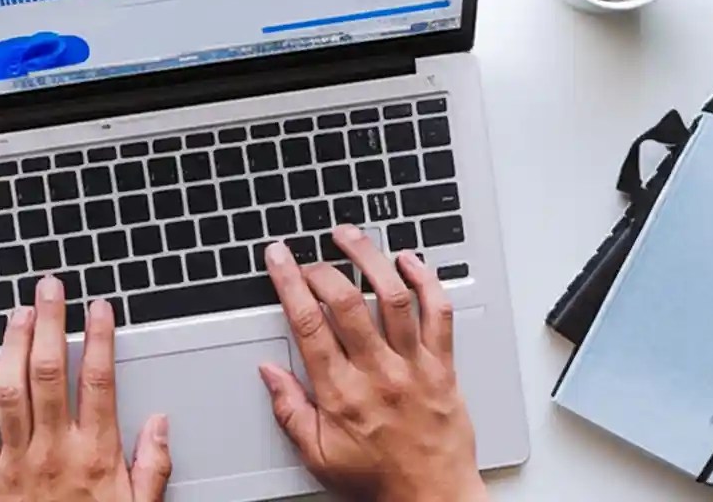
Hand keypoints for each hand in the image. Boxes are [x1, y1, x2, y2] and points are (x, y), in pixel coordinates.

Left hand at [0, 278, 171, 501]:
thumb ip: (153, 466)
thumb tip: (161, 423)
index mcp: (95, 455)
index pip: (99, 381)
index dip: (99, 338)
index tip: (99, 308)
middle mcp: (54, 451)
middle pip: (51, 372)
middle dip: (51, 322)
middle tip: (50, 289)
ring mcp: (17, 462)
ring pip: (11, 390)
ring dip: (14, 346)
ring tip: (19, 314)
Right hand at [260, 225, 487, 501]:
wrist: (432, 497)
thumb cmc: (377, 479)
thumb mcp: (318, 454)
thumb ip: (290, 410)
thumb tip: (269, 372)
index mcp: (341, 393)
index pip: (308, 325)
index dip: (289, 283)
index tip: (278, 258)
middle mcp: (377, 373)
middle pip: (345, 302)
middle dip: (322, 268)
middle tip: (309, 254)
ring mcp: (413, 365)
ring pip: (392, 297)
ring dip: (369, 258)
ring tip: (350, 236)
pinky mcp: (443, 365)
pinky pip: (439, 312)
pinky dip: (426, 280)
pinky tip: (408, 261)